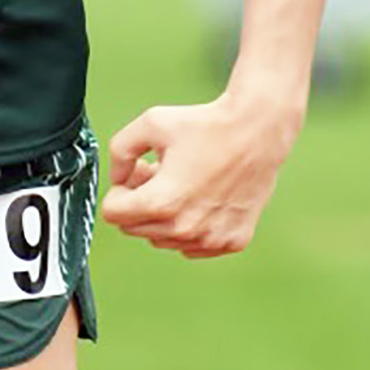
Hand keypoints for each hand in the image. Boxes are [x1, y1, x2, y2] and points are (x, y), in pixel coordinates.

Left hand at [101, 94, 292, 258]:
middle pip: (135, 228)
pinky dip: (192, 226)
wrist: (258, 131)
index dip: (119, 189)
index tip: (139, 172)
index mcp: (161, 203)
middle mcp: (185, 229)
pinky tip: (204, 196)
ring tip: (182, 183)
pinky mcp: (232, 241)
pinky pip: (194, 246)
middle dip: (139, 201)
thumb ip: (120, 152)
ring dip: (165, 215)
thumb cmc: (206, 125)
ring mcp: (211, 239)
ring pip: (163, 239)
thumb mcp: (150, 123)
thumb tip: (118, 179)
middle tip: (159, 173)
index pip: (112, 214)